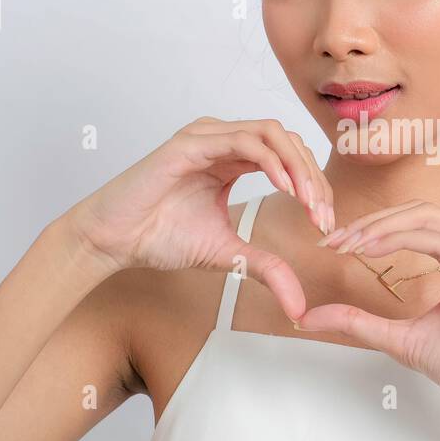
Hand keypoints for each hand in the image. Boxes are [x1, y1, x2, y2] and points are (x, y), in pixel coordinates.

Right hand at [63, 116, 334, 320]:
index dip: (313, 186)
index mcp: (232, 159)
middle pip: (287, 140)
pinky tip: (285, 189)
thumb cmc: (159, 237)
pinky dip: (271, 162)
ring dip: (298, 167)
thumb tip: (299, 307)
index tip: (325, 225)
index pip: (288, 157)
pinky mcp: (191, 143)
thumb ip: (266, 269)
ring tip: (309, 203)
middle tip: (323, 216)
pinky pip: (244, 141)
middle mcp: (222, 140)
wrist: (114, 240)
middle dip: (312, 177)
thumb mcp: (228, 255)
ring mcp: (207, 137)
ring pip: (271, 133)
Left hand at [299, 199, 439, 418]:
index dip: (370, 230)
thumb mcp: (398, 337)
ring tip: (349, 244)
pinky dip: (403, 238)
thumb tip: (308, 317)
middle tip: (334, 241)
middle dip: (371, 223)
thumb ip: (358, 321)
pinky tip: (372, 250)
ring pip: (427, 216)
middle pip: (417, 212)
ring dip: (382, 226)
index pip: (412, 225)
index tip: (332, 246)